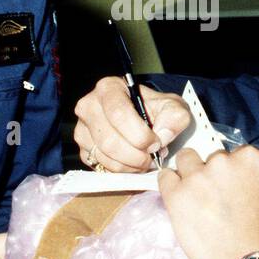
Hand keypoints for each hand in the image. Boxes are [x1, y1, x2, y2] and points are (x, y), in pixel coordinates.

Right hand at [72, 75, 191, 171]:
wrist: (144, 118)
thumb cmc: (154, 109)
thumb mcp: (172, 106)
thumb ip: (174, 117)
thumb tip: (162, 136)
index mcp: (108, 88)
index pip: (119, 114)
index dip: (139, 135)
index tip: (156, 143)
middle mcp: (89, 107)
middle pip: (110, 141)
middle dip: (137, 155)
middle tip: (153, 156)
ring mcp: (83, 130)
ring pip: (106, 157)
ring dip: (131, 165)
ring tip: (146, 159)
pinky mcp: (84, 150)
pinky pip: (102, 168)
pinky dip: (123, 171)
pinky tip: (134, 163)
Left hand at [157, 146, 258, 258]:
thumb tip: (255, 185)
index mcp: (250, 158)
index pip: (235, 153)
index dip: (233, 171)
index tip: (232, 185)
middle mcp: (222, 161)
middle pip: (211, 157)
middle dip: (212, 173)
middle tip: (214, 196)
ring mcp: (197, 176)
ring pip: (186, 160)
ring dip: (189, 174)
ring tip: (194, 195)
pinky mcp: (176, 194)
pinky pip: (164, 177)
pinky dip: (169, 184)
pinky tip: (177, 198)